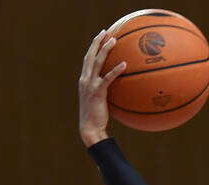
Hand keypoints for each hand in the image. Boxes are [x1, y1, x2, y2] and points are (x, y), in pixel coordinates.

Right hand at [78, 29, 125, 146]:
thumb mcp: (99, 101)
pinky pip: (107, 78)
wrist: (89, 128)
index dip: (93, 47)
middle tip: (105, 32)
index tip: (100, 37)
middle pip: (90, 55)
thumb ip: (104, 91)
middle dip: (97, 42)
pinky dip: (115, 70)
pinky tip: (124, 64)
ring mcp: (90, 85)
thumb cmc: (96, 118)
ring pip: (97, 62)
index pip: (88, 59)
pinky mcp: (97, 92)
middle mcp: (85, 79)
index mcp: (84, 80)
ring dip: (105, 49)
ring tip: (114, 40)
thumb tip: (118, 89)